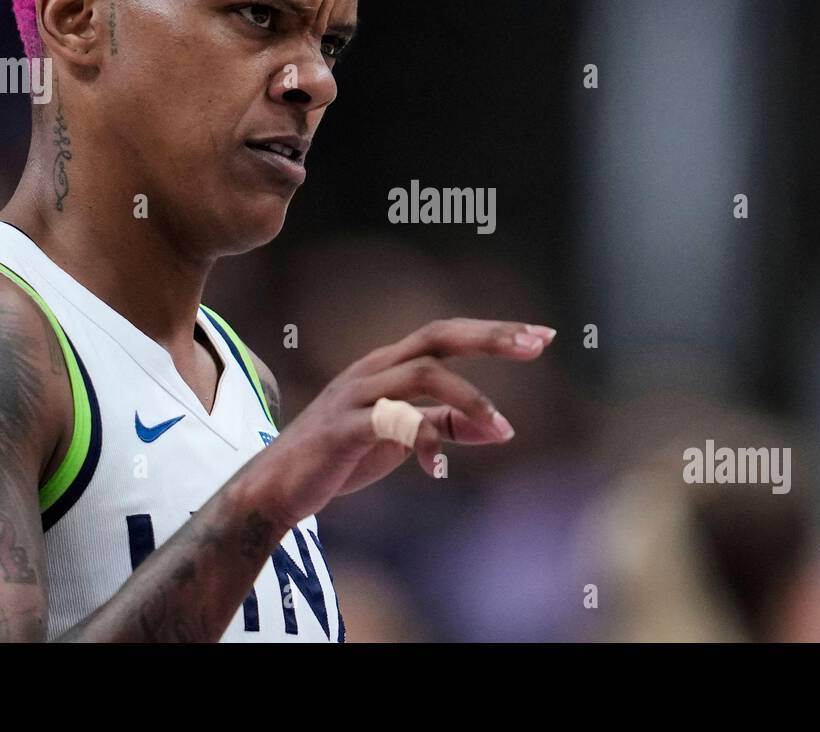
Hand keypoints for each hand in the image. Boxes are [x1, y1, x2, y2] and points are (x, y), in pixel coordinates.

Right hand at [251, 318, 554, 526]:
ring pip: (422, 374)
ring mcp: (356, 394)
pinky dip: (423, 441)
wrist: (277, 488)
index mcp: (389, 365)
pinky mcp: (343, 427)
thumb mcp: (400, 438)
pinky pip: (392, 421)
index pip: (448, 335)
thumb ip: (443, 425)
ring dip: (469, 398)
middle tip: (536, 345)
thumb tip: (498, 428)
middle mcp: (374, 368)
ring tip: (503, 427)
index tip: (542, 336)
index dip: (494, 332)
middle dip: (490, 337)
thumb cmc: (341, 457)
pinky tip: (437, 469)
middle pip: (438, 336)